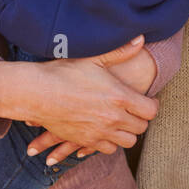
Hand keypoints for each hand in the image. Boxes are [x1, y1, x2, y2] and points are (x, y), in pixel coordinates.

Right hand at [27, 41, 158, 163]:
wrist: (37, 93)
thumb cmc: (65, 72)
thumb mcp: (94, 58)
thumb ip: (120, 51)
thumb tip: (141, 39)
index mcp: (119, 97)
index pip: (151, 110)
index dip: (152, 105)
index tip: (147, 100)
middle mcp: (113, 118)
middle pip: (141, 127)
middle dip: (140, 118)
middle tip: (133, 109)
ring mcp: (100, 132)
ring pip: (127, 142)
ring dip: (127, 132)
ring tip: (121, 121)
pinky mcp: (86, 141)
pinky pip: (108, 149)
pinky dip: (110, 142)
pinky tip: (105, 130)